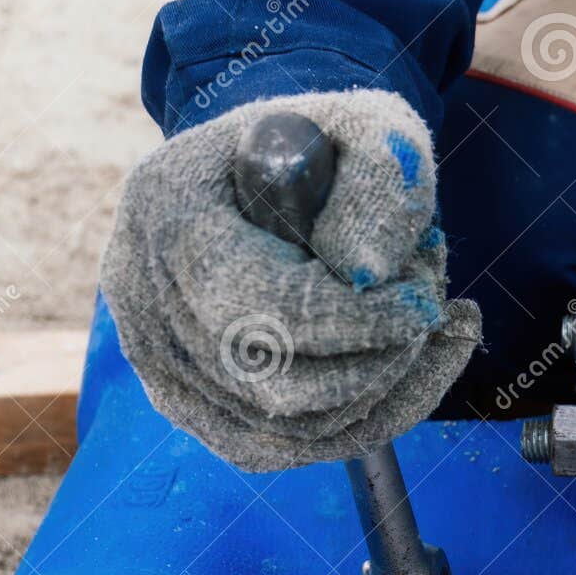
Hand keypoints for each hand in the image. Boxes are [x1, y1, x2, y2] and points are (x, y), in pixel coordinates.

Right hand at [101, 89, 479, 471]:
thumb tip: (367, 273)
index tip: (428, 302)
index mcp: (168, 211)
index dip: (358, 322)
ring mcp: (160, 363)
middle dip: (380, 357)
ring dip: (386, 387)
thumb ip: (380, 177)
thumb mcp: (370, 124)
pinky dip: (368, 420)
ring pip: (291, 430)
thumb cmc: (325, 146)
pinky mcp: (194, 409)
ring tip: (426, 321)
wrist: (277, 171)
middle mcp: (143, 296)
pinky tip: (416, 368)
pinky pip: (286, 449)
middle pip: (275, 385)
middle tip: (432, 302)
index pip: (260, 307)